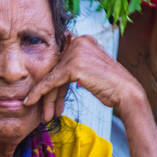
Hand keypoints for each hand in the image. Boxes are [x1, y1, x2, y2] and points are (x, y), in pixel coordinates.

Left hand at [25, 35, 147, 118]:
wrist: (126, 93)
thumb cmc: (111, 86)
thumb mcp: (90, 71)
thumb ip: (75, 67)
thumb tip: (56, 74)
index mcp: (84, 40)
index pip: (62, 63)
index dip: (55, 85)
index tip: (49, 101)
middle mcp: (79, 41)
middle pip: (56, 70)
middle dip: (51, 94)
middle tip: (46, 112)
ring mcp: (75, 52)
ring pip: (52, 78)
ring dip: (47, 99)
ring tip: (44, 116)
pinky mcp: (72, 65)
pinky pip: (50, 82)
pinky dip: (39, 93)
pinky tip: (30, 102)